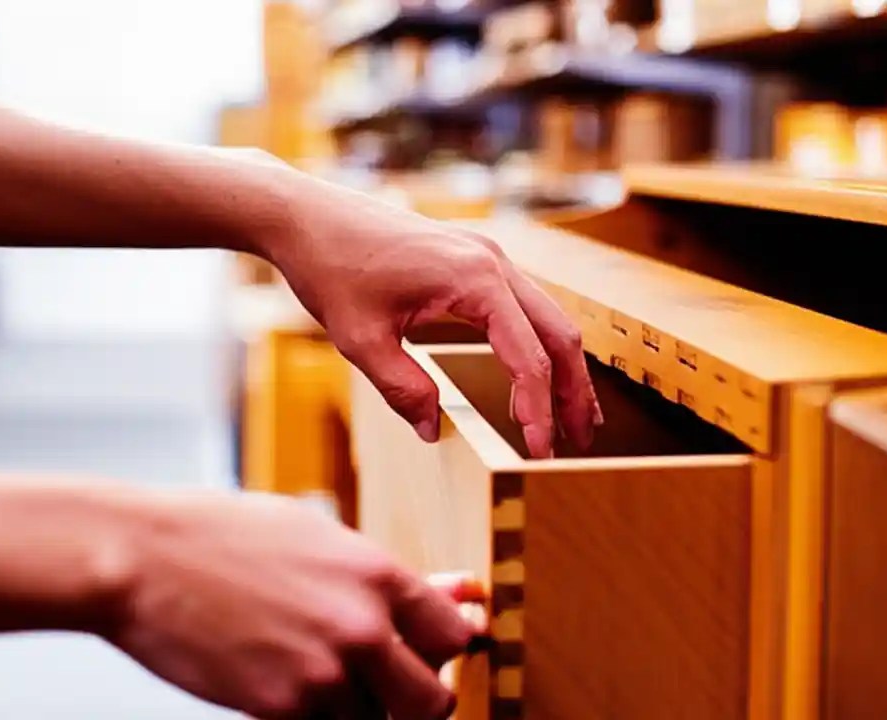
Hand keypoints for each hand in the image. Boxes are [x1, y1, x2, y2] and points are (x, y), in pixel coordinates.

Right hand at [107, 491, 477, 719]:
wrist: (143, 557)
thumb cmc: (225, 536)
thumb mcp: (319, 538)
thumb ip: (388, 578)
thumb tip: (459, 594)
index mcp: (378, 575)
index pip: (455, 636)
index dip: (442, 650)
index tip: (422, 653)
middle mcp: (362, 627)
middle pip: (434, 701)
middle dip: (416, 701)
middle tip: (386, 689)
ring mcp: (322, 674)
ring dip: (357, 713)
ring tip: (316, 678)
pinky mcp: (280, 710)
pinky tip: (281, 691)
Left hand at [269, 175, 602, 457]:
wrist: (307, 214)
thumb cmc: (330, 268)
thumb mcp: (361, 341)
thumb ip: (403, 390)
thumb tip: (435, 431)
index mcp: (475, 280)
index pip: (527, 358)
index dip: (538, 411)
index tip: (540, 453)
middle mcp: (493, 262)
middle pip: (558, 334)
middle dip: (573, 392)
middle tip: (580, 443)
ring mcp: (487, 255)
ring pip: (548, 317)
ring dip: (562, 367)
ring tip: (572, 417)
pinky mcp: (474, 257)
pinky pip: (524, 304)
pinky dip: (539, 342)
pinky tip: (536, 373)